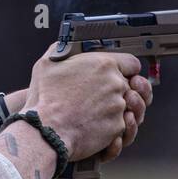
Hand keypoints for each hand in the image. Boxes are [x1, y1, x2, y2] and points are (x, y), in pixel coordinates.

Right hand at [21, 48, 150, 161]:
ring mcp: (118, 107)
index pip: (131, 63)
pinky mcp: (117, 127)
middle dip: (119, 91)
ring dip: (115, 109)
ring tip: (97, 112)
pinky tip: (94, 125)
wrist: (47, 131)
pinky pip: (121, 126)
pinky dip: (110, 127)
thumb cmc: (46, 100)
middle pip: (130, 86)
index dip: (126, 69)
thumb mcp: (46, 65)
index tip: (121, 74)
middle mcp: (116, 84)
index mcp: (103, 65)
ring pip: (126, 107)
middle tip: (102, 96)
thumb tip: (63, 47)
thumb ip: (60, 50)